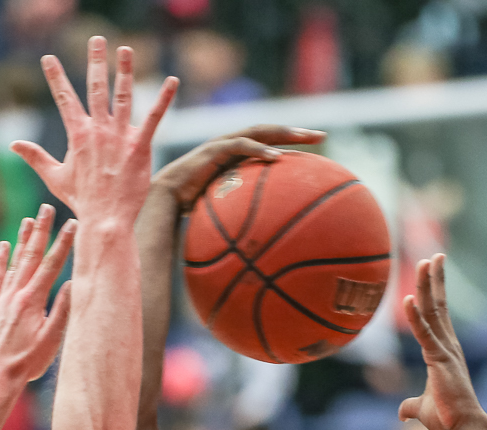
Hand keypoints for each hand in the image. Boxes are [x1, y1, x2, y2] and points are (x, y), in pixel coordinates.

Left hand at [0, 206, 74, 387]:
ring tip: (29, 220)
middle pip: (31, 256)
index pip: (52, 265)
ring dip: (22, 240)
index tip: (73, 223)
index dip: (64, 243)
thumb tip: (74, 284)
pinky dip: (0, 261)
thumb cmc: (27, 362)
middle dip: (42, 231)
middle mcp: (15, 295)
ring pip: (13, 263)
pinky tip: (3, 247)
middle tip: (47, 208)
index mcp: (33, 301)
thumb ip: (62, 310)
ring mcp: (1, 299)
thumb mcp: (52, 339)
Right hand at [12, 38, 177, 225]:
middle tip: (96, 39)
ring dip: (125, 71)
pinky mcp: (140, 147)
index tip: (48, 58)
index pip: (64, 99)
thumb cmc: (82, 200)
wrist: (105, 219)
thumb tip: (14, 144)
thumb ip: (35, 156)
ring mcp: (120, 137)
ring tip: (126, 49)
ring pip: (123, 96)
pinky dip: (163, 98)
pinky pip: (154, 118)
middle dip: (96, 62)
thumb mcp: (55, 176)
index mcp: (78, 135)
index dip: (55, 77)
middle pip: (96, 88)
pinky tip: (172, 80)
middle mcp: (98, 131)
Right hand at [153, 125, 326, 209]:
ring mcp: (221, 145)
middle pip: (269, 132)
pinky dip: (259, 150)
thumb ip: (247, 215)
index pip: (270, 144)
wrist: (165, 202)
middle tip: (322, 136)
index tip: (319, 149)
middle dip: (296, 133)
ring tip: (304, 138)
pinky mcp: (212, 150)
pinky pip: (239, 146)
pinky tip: (276, 158)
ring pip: (258, 132)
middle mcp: (232, 146)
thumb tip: (271, 241)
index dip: (293, 144)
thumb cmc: (193, 211)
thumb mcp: (227, 211)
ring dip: (282, 134)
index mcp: (237, 157)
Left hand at [400, 255, 484, 429]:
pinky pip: (424, 334)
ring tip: (424, 261)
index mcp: (443, 349)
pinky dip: (415, 316)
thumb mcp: (421, 408)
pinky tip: (408, 299)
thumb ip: (410, 406)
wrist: (462, 426)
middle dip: (434, 279)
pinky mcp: (439, 359)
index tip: (433, 270)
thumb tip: (401, 414)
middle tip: (432, 255)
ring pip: (433, 311)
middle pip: (438, 304)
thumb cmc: (446, 417)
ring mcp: (445, 349)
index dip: (435, 291)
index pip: (438, 314)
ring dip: (428, 286)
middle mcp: (447, 344)